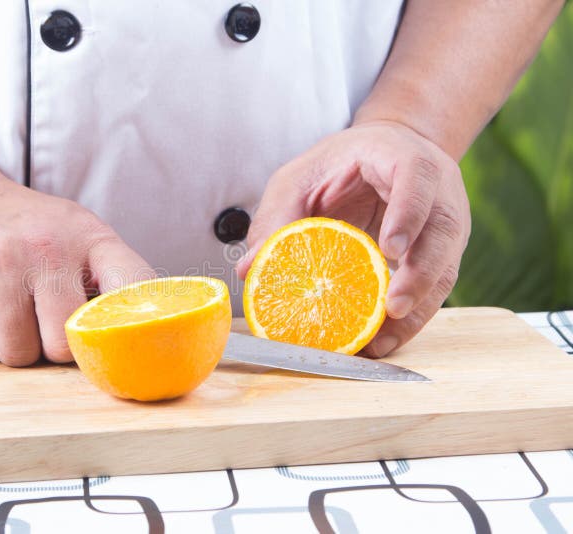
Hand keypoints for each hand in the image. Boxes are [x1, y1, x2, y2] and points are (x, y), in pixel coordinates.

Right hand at [0, 176, 152, 365]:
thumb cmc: (28, 229)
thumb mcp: (79, 235)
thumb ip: (111, 278)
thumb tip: (140, 336)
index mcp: (89, 238)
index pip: (132, 287)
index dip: (136, 327)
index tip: (131, 350)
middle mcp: (46, 250)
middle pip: (64, 345)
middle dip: (52, 346)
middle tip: (42, 320)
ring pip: (18, 353)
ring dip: (15, 344)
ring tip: (10, 310)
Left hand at [236, 120, 470, 356]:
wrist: (383, 155)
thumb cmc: (338, 164)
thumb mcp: (299, 179)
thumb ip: (276, 217)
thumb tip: (250, 269)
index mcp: (401, 157)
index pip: (417, 177)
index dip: (407, 213)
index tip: (390, 249)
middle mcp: (436, 190)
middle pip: (444, 231)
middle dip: (420, 275)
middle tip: (391, 308)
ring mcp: (446, 222)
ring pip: (446, 267)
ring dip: (417, 310)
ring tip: (381, 342)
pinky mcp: (441, 253)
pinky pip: (433, 288)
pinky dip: (410, 318)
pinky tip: (381, 341)